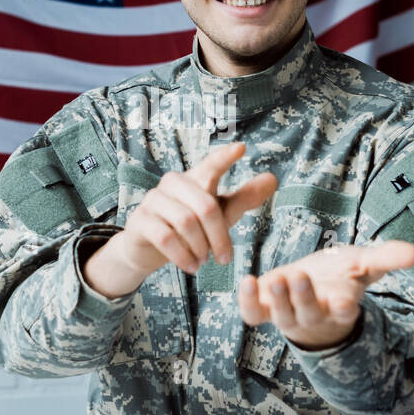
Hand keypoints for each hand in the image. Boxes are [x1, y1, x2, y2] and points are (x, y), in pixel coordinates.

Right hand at [110, 141, 276, 278]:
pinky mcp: (140, 221)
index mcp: (194, 178)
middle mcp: (172, 184)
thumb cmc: (190, 228)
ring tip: (205, 261)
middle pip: (205, 206)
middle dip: (219, 236)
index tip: (242, 148)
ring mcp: (153, 200)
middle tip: (225, 259)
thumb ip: (244, 198)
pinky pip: (166, 238)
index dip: (225, 157)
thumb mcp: (220, 214)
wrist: (149, 249)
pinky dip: (183, 256)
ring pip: (186, 223)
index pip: (211, 164)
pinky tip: (192, 266)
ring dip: (200, 248)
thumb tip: (273, 179)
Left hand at [238, 241, 413, 350]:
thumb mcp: (364, 265)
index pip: (344, 311)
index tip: (345, 302)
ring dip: (277, 299)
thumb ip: (387, 258)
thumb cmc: (341, 278)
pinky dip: (246, 302)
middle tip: (298, 278)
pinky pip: (253, 314)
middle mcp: (314, 314)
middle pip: (308, 313)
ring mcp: (287, 315)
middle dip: (303, 298)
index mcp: (340, 304)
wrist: (314, 292)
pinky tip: (245, 281)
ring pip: (282, 315)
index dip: (343, 307)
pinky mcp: (264, 310)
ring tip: (273, 280)